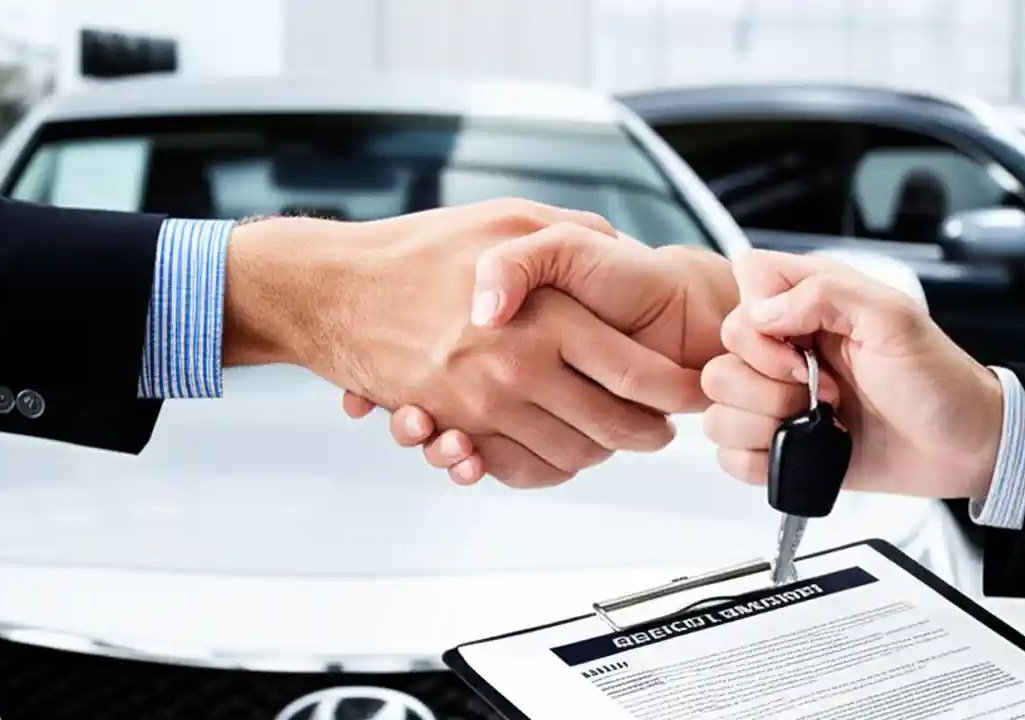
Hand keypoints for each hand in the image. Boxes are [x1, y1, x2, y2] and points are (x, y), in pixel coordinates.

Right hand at [223, 199, 708, 487]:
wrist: (333, 291)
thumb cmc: (416, 250)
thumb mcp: (507, 218)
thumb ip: (572, 233)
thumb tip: (619, 244)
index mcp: (546, 319)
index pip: (638, 374)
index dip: (676, 391)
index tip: (691, 390)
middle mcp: (519, 371)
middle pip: (613, 428)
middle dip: (648, 433)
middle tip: (662, 428)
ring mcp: (483, 408)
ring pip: (570, 456)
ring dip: (600, 452)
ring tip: (613, 436)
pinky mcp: (453, 428)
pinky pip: (517, 468)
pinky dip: (546, 466)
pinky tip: (560, 446)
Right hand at [701, 250, 1003, 498]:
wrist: (960, 446)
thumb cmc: (938, 381)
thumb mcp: (894, 320)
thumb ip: (825, 296)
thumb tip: (762, 311)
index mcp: (807, 304)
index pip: (741, 290)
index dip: (756, 323)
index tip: (799, 349)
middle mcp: (783, 349)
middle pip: (719, 360)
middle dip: (766, 386)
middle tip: (823, 392)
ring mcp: (777, 398)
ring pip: (717, 409)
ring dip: (763, 424)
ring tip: (814, 423)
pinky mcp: (778, 443)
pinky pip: (730, 454)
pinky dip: (759, 459)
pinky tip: (800, 450)